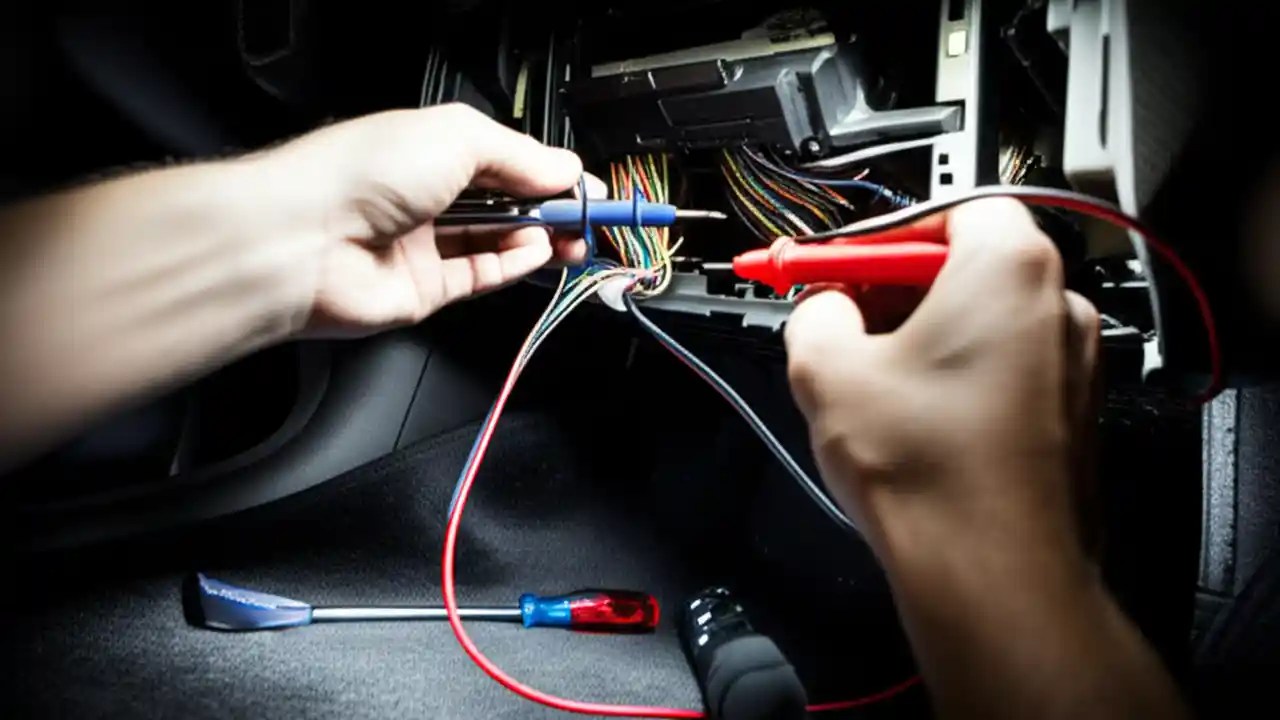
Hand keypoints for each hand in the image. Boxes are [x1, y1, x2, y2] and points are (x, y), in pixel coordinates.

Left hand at [255, 103, 588, 337]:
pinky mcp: (427, 290)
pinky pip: (481, 275)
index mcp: (430, 148)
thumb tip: (567, 169)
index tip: (586, 185)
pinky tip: (539, 250)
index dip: (548, 172)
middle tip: (589, 217)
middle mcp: (428, 195)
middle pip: (506, 203)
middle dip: (552, 208)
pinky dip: (514, 263)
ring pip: (499, 242)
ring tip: (573, 236)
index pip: (504, 160)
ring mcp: (426, 245)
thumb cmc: (364, 171)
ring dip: (541, 237)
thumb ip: (520, 156)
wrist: (302, 240)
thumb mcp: (458, 136)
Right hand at [784, 199, 1099, 566]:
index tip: (841, 268)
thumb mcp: (826, 369)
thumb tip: (826, 308)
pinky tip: (915, 425)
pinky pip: (1006, 373)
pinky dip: (959, 382)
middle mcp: (1059, 305)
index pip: (950, 209)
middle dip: (900, 292)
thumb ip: (816, 310)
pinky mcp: (1072, 418)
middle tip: (847, 322)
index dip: (885, 237)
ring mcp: (1076, 365)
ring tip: (873, 388)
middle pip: (969, 267)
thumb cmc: (925, 469)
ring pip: (986, 325)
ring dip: (927, 341)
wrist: (993, 574)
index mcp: (1008, 266)